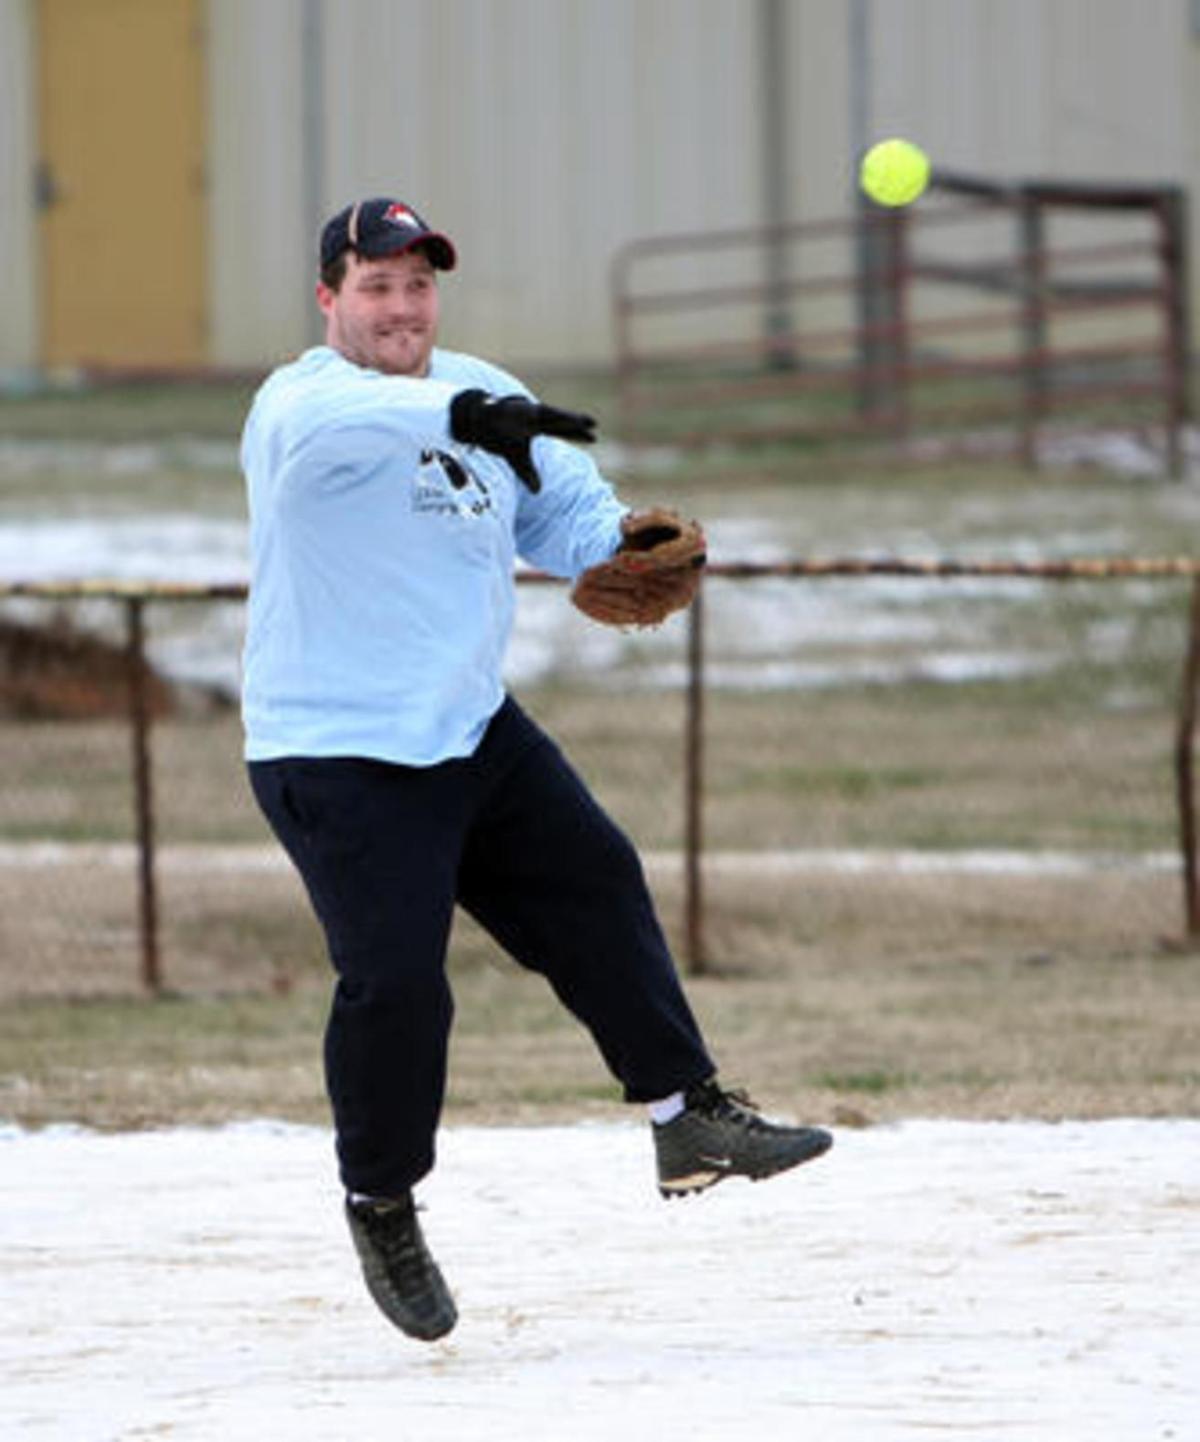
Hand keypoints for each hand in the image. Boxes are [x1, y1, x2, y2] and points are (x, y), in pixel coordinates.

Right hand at [448, 389, 595, 492]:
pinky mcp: (506, 409)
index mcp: (539, 426)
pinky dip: (527, 413)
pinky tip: (532, 413)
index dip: (577, 434)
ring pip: (543, 413)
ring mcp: (520, 412)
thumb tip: (538, 492)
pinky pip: (519, 412)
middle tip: (593, 424)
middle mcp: (533, 417)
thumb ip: (529, 473)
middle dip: (574, 421)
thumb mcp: (517, 460)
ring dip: (558, 415)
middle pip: (558, 420)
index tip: (594, 437)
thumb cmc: (502, 438)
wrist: (480, 421)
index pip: (562, 430)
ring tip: (574, 419)